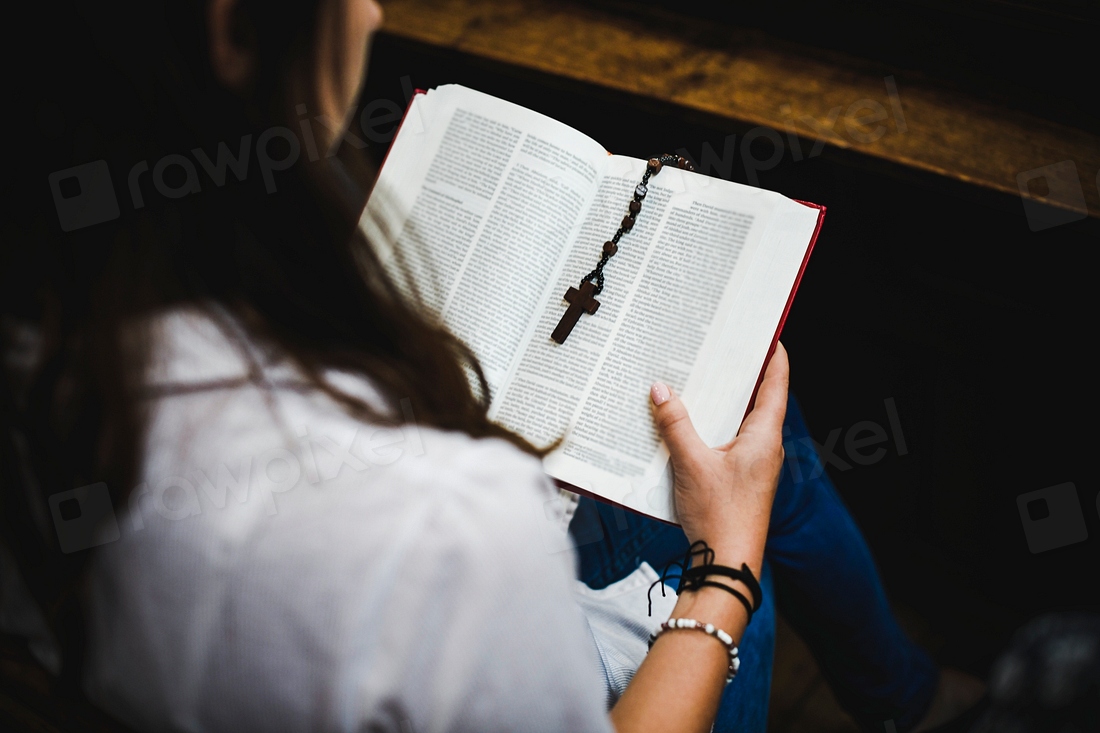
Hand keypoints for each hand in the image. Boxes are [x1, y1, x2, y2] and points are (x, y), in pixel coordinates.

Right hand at [650, 343, 788, 571]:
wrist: (727, 564)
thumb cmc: (720, 515)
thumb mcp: (692, 463)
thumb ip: (675, 424)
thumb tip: (661, 389)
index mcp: (764, 436)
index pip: (776, 383)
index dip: (774, 355)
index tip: (766, 331)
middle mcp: (763, 446)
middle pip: (756, 399)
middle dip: (738, 374)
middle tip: (720, 347)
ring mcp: (751, 464)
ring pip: (737, 422)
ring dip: (720, 403)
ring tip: (697, 379)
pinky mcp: (737, 479)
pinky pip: (724, 442)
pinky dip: (709, 428)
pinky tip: (684, 425)